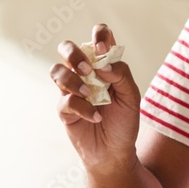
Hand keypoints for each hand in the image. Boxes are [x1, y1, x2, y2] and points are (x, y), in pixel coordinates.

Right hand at [50, 24, 141, 173]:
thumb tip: (104, 64)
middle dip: (74, 53)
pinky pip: (65, 101)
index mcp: (104, 65)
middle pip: (67, 47)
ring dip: (72, 79)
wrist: (116, 152)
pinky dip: (83, 108)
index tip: (103, 48)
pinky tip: (97, 117)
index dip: (99, 34)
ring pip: (56, 70)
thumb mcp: (132, 97)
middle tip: (87, 69)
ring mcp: (71, 90)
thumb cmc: (125, 122)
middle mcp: (85, 73)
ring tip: (90, 94)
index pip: (98, 36)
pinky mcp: (64, 110)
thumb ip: (122, 75)